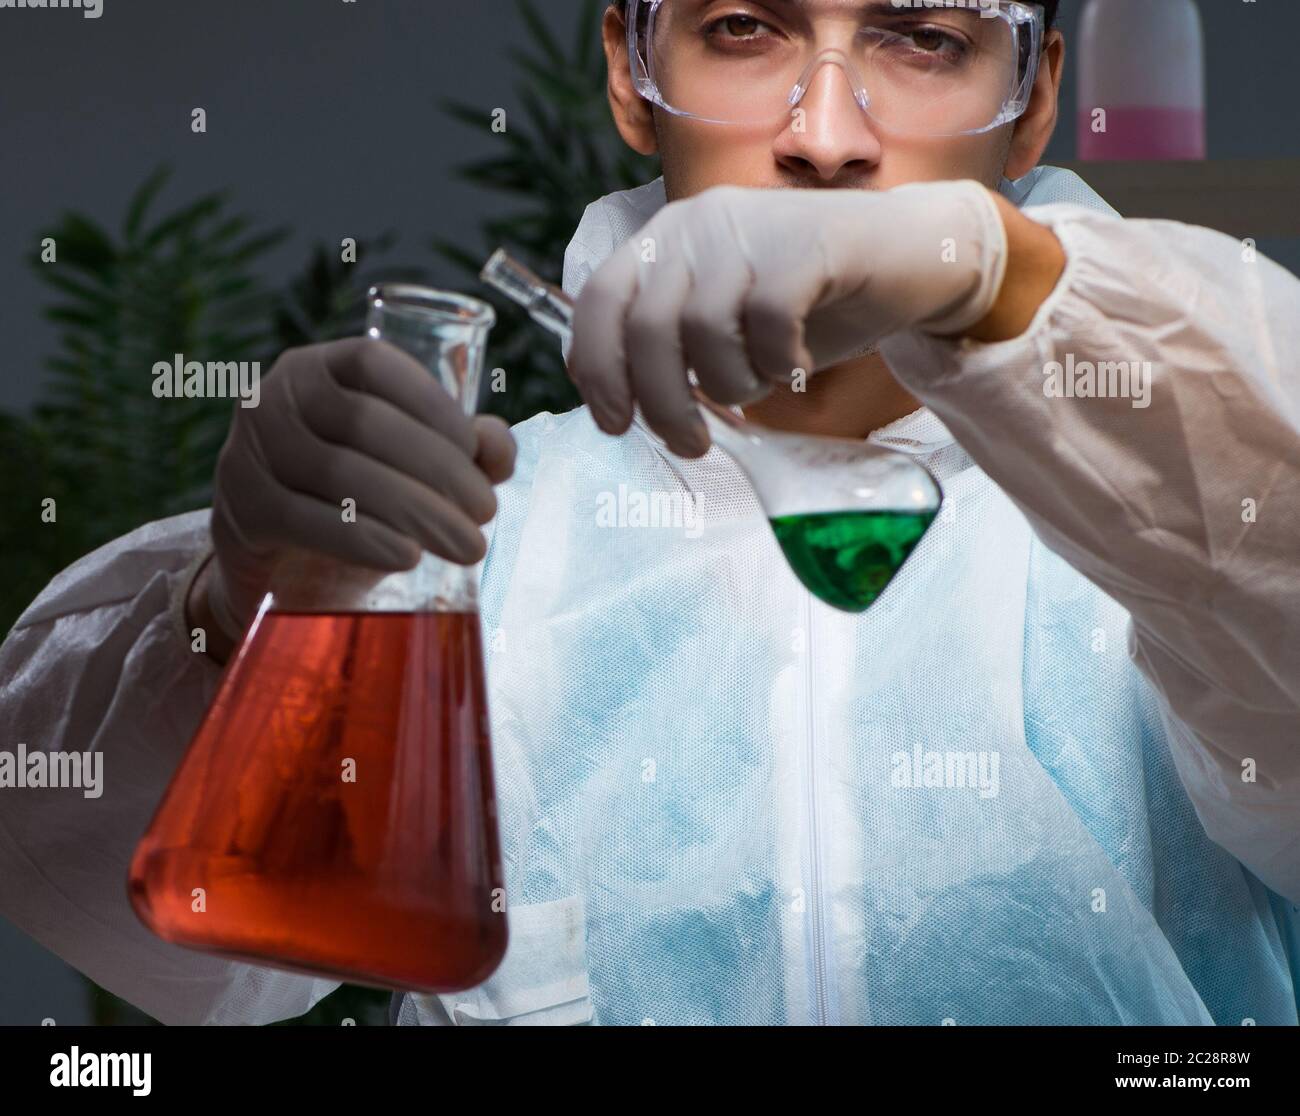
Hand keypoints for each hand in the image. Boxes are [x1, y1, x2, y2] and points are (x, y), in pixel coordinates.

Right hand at [203, 338, 515, 641]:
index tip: (476, 451)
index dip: (432, 403)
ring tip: (467, 546)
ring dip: (415, 510)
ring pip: (340, 472)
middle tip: (485, 513)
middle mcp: (275, 397)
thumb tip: (497, 446)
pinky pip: (304, 519)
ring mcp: (248, 450)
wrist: (276, 559)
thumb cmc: (355, 497)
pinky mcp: (240, 508)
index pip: (374, 365)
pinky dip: (362, 538)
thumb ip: (460, 448)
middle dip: (439, 469)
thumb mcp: (409, 466)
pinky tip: (408, 557)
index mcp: (319, 368)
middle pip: (364, 423)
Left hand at [566, 179, 1007, 455]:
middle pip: (648, 327)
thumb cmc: (813, 300)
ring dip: (730, 383)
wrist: (911, 255)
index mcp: (668, 239)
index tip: (616, 423)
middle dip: (664, 403)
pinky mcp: (805, 245)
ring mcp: (751, 229)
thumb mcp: (729, 320)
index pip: (600, 300)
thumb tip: (627, 403)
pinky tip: (797, 362)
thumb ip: (676, 344)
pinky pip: (767, 322)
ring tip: (761, 384)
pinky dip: (779, 360)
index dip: (598, 369)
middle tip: (693, 442)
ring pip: (704, 330)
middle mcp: (699, 223)